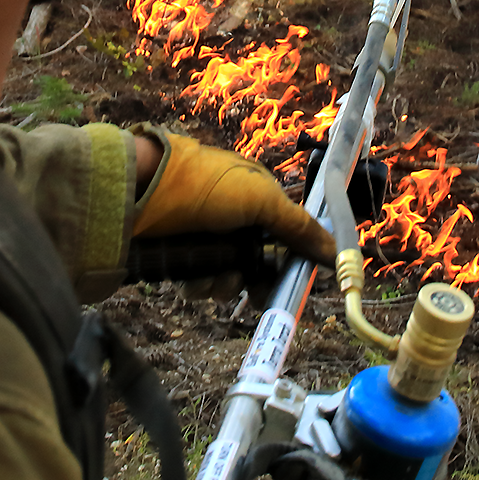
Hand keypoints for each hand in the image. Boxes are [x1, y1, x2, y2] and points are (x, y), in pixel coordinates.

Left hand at [134, 132, 334, 269]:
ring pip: (229, 280)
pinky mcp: (182, 258)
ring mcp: (207, 241)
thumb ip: (299, 227)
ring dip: (224, 284)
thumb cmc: (206, 186)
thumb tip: (336, 252)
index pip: (286, 239)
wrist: (143, 191)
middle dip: (257, 282)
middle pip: (259, 266)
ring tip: (213, 275)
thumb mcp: (262, 200)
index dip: (292, 263)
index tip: (295, 284)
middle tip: (256, 293)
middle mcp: (235, 221)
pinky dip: (199, 285)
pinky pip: (200, 285)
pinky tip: (192, 278)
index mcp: (258, 201)